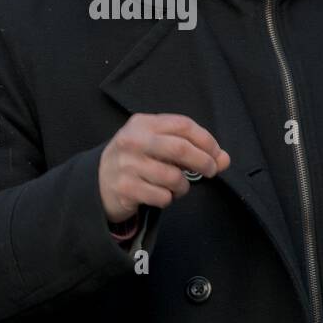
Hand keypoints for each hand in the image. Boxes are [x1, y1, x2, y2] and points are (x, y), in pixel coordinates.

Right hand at [98, 113, 230, 223]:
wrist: (98, 182)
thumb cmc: (135, 160)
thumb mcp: (158, 146)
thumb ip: (191, 149)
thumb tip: (224, 159)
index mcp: (143, 123)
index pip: (183, 125)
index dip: (206, 140)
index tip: (217, 154)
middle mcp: (134, 140)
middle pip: (180, 149)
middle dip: (203, 162)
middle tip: (210, 171)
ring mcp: (127, 164)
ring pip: (173, 177)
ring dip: (183, 186)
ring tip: (178, 187)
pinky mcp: (125, 187)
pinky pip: (162, 196)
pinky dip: (168, 199)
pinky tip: (160, 195)